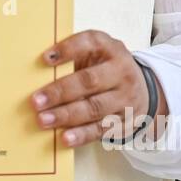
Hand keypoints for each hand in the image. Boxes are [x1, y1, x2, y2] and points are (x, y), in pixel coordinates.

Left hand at [30, 30, 164, 146]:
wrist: (144, 89)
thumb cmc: (107, 68)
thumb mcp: (97, 52)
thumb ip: (74, 55)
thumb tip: (36, 67)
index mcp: (111, 49)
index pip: (90, 43)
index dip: (68, 50)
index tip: (45, 58)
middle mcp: (121, 72)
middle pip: (90, 81)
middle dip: (60, 91)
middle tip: (36, 101)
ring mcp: (125, 98)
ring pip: (95, 108)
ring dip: (67, 115)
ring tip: (44, 120)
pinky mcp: (125, 121)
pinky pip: (102, 129)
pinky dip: (82, 134)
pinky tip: (65, 138)